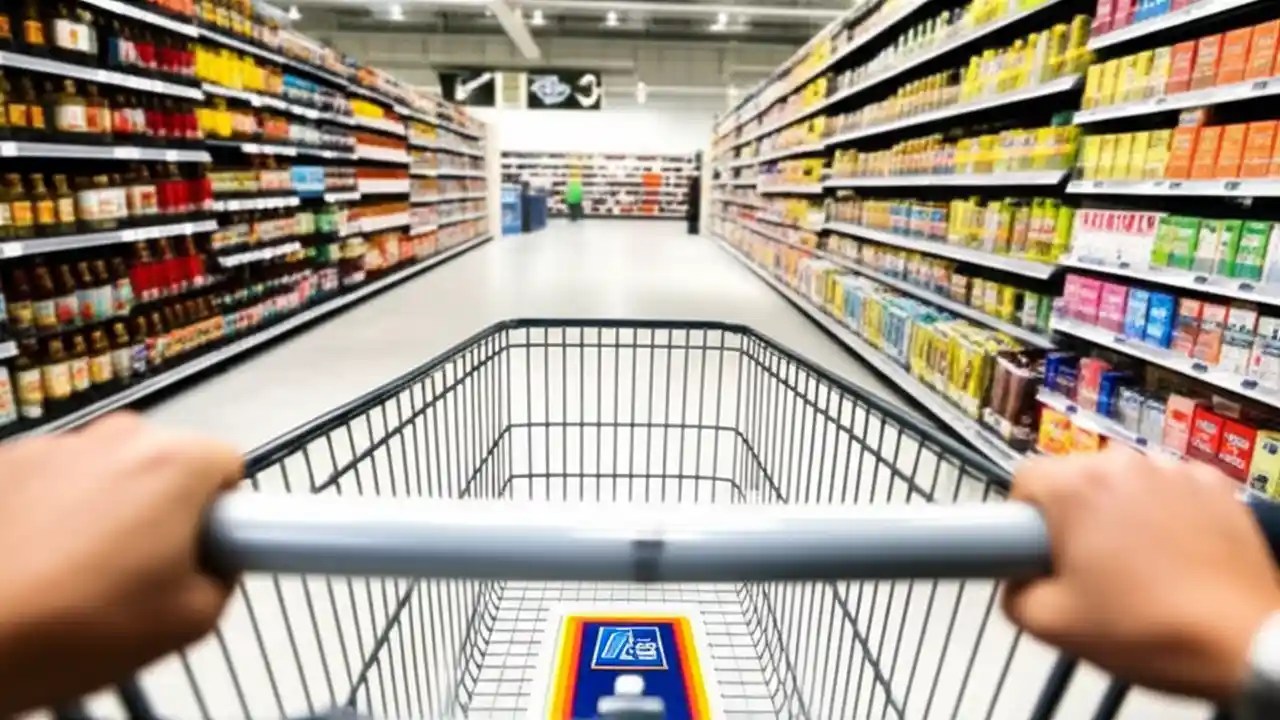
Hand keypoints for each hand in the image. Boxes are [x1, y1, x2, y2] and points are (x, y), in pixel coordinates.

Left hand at [0, 413, 241, 714]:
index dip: (221, 510)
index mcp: (175, 463)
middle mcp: (117, 436)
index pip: (228, 465)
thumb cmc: (78, 626)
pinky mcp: (2, 463)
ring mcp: (54, 446)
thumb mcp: (191, 620)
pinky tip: (38, 559)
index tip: (199, 546)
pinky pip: (50, 480)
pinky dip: (51, 510)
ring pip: (104, 469)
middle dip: (162, 504)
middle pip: (164, 459)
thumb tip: (212, 561)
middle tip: (142, 567)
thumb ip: (223, 575)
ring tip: (79, 570)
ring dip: (104, 506)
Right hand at [1004, 446, 1279, 700]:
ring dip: (1120, 513)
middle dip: (1073, 516)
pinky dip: (1164, 514)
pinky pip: (1170, 489)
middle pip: (1075, 477)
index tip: (1040, 549)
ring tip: (1135, 565)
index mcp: (1076, 488)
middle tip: (1087, 566)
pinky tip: (1172, 555)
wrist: (1242, 644)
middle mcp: (1124, 465)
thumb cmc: (1152, 630)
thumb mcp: (1053, 625)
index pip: (1023, 479)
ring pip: (1124, 482)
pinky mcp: (1215, 486)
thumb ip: (1013, 594)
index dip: (1023, 519)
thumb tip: (1016, 581)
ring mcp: (1174, 472)